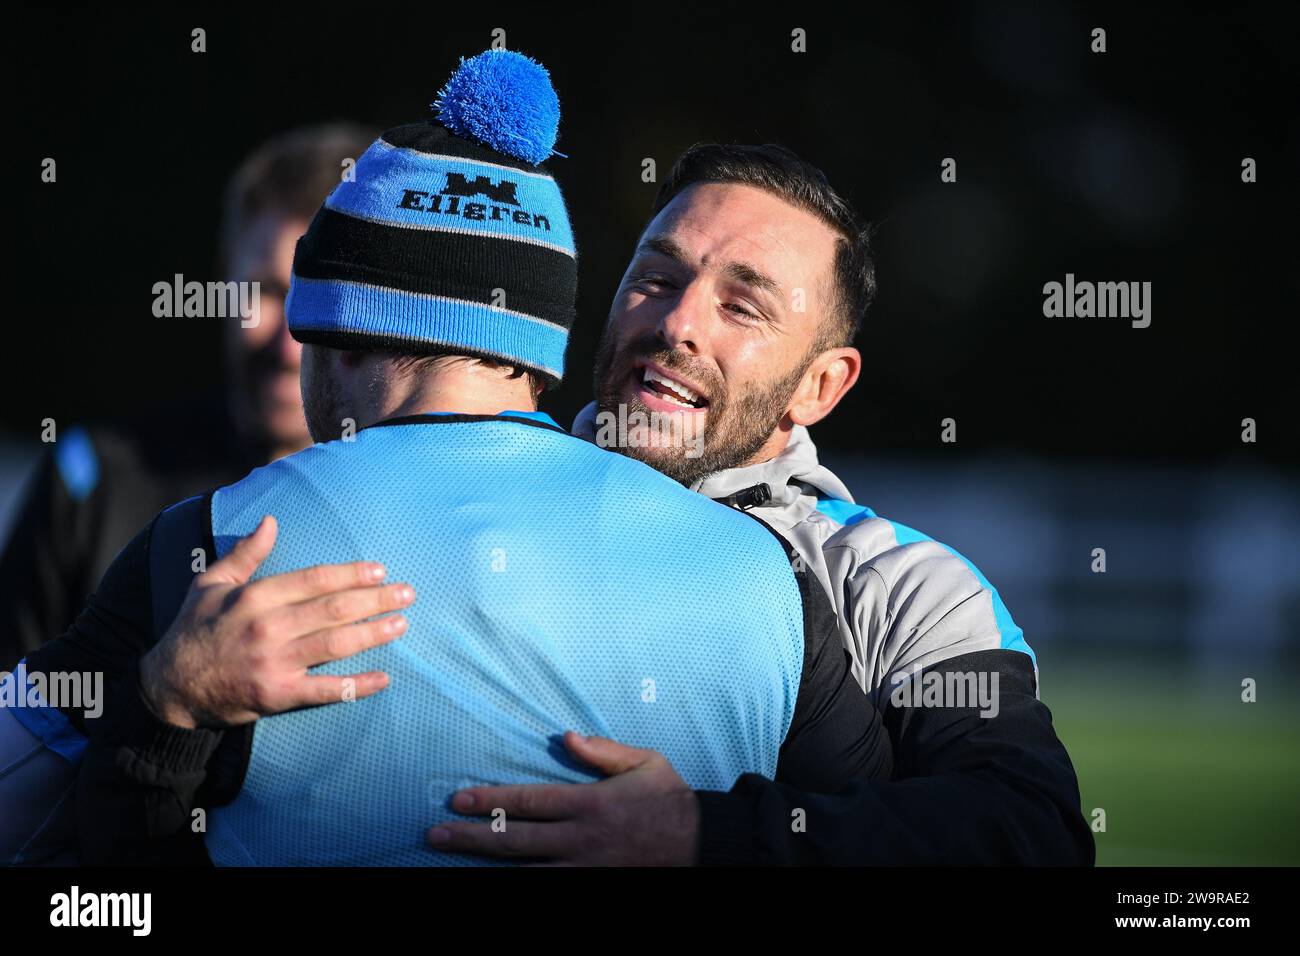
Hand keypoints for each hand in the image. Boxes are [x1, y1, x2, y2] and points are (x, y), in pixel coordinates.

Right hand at [140, 514, 414, 728]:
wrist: (169, 689)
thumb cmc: (194, 631)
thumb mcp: (211, 585)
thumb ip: (244, 554)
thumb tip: (270, 521)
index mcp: (255, 597)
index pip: (314, 579)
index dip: (351, 574)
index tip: (379, 571)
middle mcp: (268, 627)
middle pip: (333, 609)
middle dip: (375, 600)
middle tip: (407, 594)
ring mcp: (274, 662)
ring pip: (335, 644)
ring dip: (373, 634)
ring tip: (401, 625)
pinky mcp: (277, 695)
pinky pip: (325, 691)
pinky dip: (356, 686)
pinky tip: (383, 679)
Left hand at [427, 731, 700, 864]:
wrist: (702, 845)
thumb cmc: (669, 798)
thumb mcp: (644, 762)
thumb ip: (602, 750)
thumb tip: (566, 736)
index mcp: (590, 804)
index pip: (529, 802)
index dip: (491, 801)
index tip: (459, 798)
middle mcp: (581, 841)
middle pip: (516, 841)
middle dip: (472, 837)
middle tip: (435, 835)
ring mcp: (585, 869)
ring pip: (525, 872)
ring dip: (486, 865)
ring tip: (453, 860)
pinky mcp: (593, 885)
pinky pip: (548, 888)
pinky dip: (520, 884)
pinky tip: (493, 881)